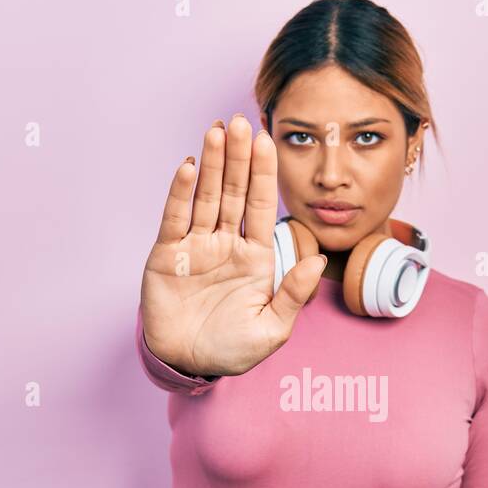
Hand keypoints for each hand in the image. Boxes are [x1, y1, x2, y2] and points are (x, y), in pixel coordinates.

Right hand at [139, 114, 327, 378]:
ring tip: (216, 131)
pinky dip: (181, 192)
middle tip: (240, 121)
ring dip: (211, 164)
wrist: (188, 365)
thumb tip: (320, 261)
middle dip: (237, 157)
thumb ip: (293, 295)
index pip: (260, 206)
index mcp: (255, 256)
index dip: (263, 174)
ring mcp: (196, 246)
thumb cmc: (231, 350)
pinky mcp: (167, 254)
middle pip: (233, 192)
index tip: (268, 140)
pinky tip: (189, 166)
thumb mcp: (272, 330)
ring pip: (205, 197)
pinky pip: (175, 218)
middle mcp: (226, 244)